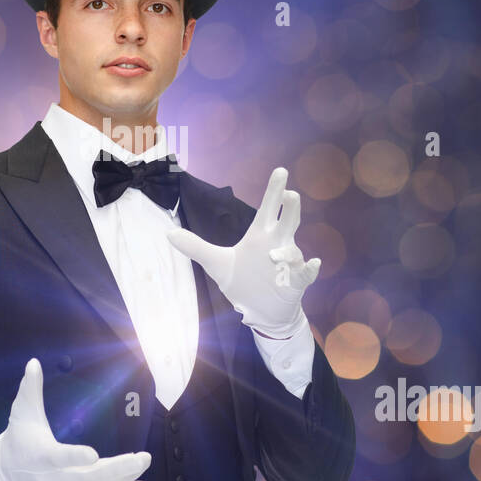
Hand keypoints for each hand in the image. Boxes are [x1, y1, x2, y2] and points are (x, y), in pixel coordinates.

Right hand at [0, 358, 155, 480]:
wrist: (5, 474)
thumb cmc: (18, 439)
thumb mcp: (21, 412)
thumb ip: (30, 388)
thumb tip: (33, 362)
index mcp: (41, 456)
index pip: (58, 458)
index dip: (75, 458)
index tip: (93, 455)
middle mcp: (54, 479)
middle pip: (88, 479)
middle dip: (118, 470)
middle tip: (142, 458)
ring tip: (145, 468)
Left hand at [166, 167, 319, 338]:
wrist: (258, 310)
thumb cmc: (242, 281)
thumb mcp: (216, 263)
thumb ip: (195, 247)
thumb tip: (168, 233)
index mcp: (260, 235)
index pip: (268, 208)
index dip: (274, 191)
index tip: (281, 171)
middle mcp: (277, 244)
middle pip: (288, 220)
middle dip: (290, 208)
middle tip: (290, 194)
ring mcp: (289, 263)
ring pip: (293, 249)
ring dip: (289, 250)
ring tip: (277, 253)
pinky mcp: (295, 282)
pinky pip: (305, 273)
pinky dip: (309, 269)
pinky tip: (312, 264)